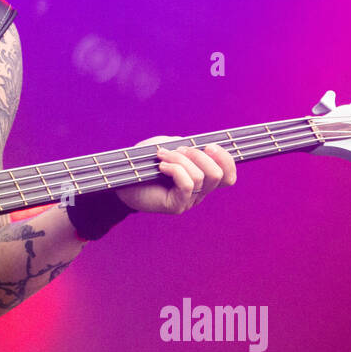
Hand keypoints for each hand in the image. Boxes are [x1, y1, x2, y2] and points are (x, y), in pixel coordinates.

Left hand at [115, 135, 236, 214]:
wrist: (121, 179)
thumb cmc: (144, 162)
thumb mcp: (167, 146)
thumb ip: (186, 145)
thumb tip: (198, 148)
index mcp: (202, 179)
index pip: (228, 176)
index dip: (226, 159)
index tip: (209, 146)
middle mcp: (199, 192)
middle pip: (218, 174)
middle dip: (199, 155)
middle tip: (178, 149)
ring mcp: (189, 201)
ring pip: (202, 177)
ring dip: (181, 159)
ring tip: (163, 156)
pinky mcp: (176, 206)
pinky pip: (187, 185)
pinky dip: (175, 169)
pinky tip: (161, 167)